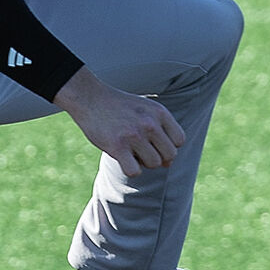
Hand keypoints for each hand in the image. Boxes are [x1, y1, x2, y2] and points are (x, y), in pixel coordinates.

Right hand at [55, 68, 183, 177]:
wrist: (90, 98)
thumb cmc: (119, 107)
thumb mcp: (145, 110)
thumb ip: (160, 132)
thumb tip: (168, 164)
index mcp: (160, 112)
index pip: (179, 140)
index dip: (168, 145)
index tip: (153, 141)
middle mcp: (150, 123)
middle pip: (170, 155)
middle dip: (158, 156)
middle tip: (141, 149)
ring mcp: (134, 135)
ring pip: (154, 164)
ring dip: (143, 162)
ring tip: (130, 150)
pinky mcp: (117, 146)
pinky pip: (134, 171)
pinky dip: (130, 169)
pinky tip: (122, 158)